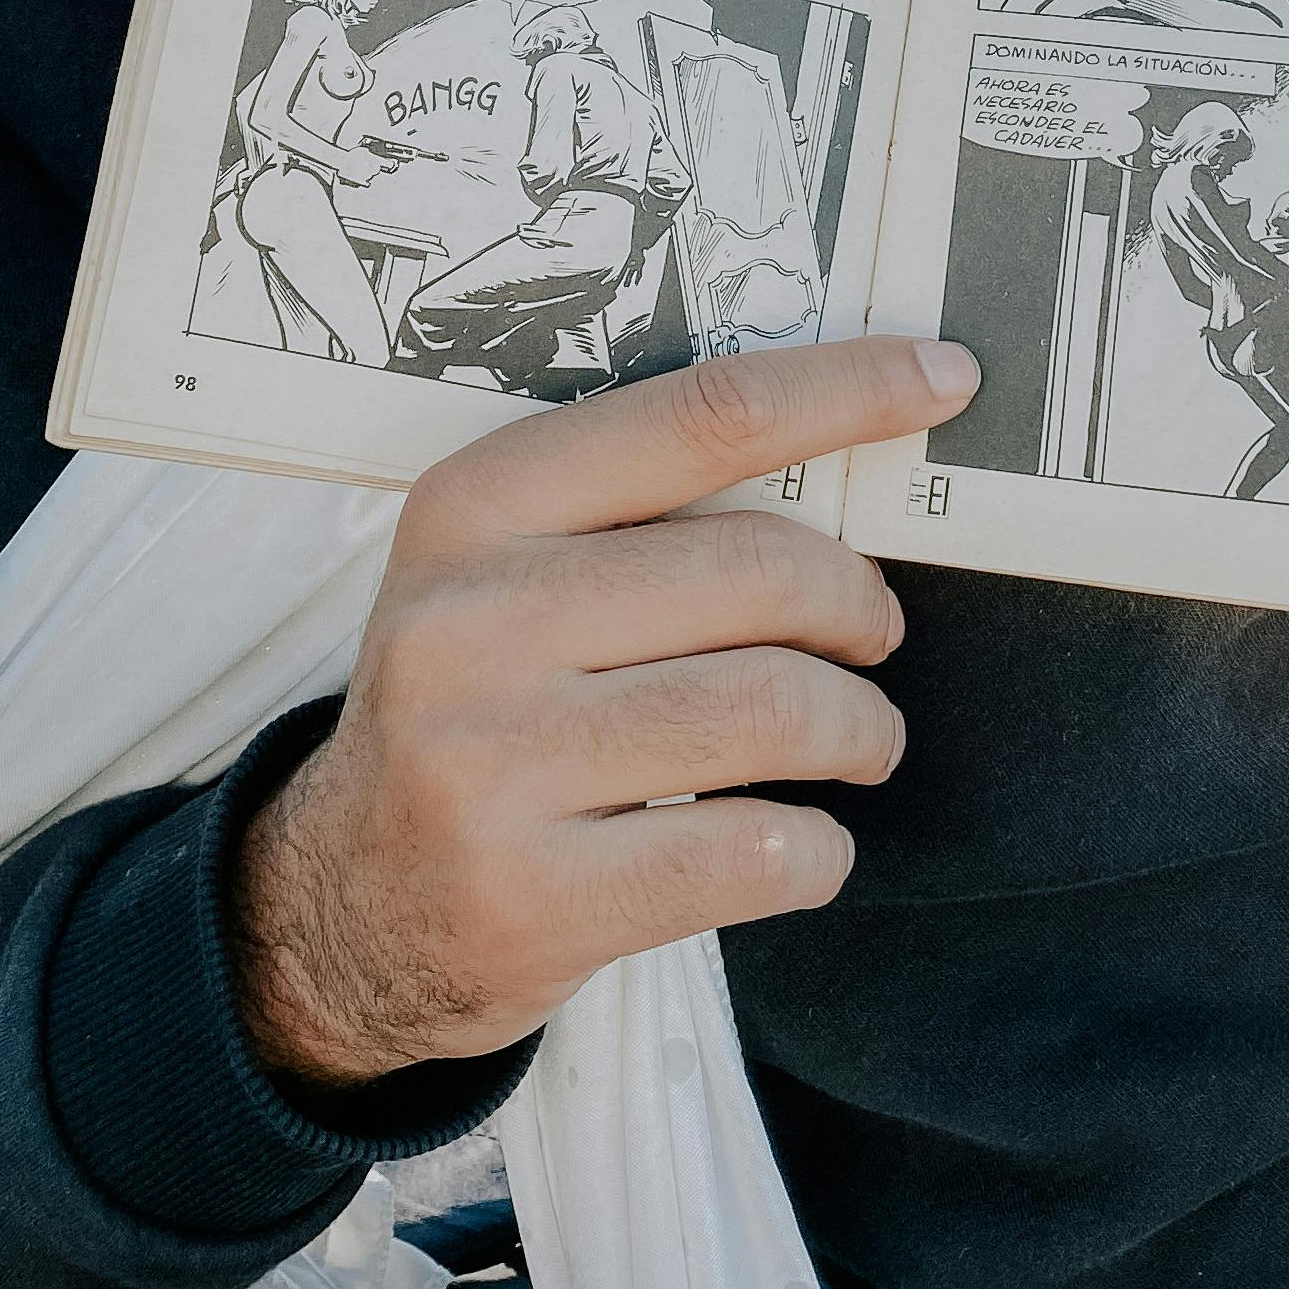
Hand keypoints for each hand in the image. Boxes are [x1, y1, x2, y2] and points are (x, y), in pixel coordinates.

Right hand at [229, 334, 972, 1084]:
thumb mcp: (505, 578)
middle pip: (760, 572)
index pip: (700, 417)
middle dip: (858, 606)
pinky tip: (801, 843)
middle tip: (874, 638)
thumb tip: (850, 463)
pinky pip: (752, 853)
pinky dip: (817, 850)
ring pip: (771, 710)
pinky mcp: (531, 897)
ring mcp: (492, 765)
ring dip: (859, 728)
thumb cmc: (477, 713)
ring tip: (860, 740)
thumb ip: (640, 519)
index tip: (943, 379)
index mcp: (475, 508)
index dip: (844, 392)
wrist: (344, 909)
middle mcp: (470, 622)